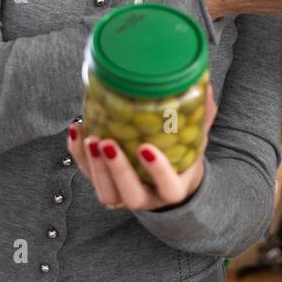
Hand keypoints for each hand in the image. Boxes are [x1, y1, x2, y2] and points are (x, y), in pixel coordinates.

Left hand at [68, 85, 219, 210]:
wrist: (169, 180)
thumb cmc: (183, 158)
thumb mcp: (196, 141)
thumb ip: (201, 117)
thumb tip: (204, 85)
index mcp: (173, 189)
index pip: (168, 188)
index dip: (157, 171)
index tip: (146, 149)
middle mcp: (148, 197)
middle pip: (130, 194)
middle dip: (117, 170)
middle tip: (108, 143)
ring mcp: (123, 195)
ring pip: (106, 192)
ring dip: (95, 166)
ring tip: (90, 138)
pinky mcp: (104, 184)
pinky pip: (88, 175)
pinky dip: (78, 155)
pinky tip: (76, 130)